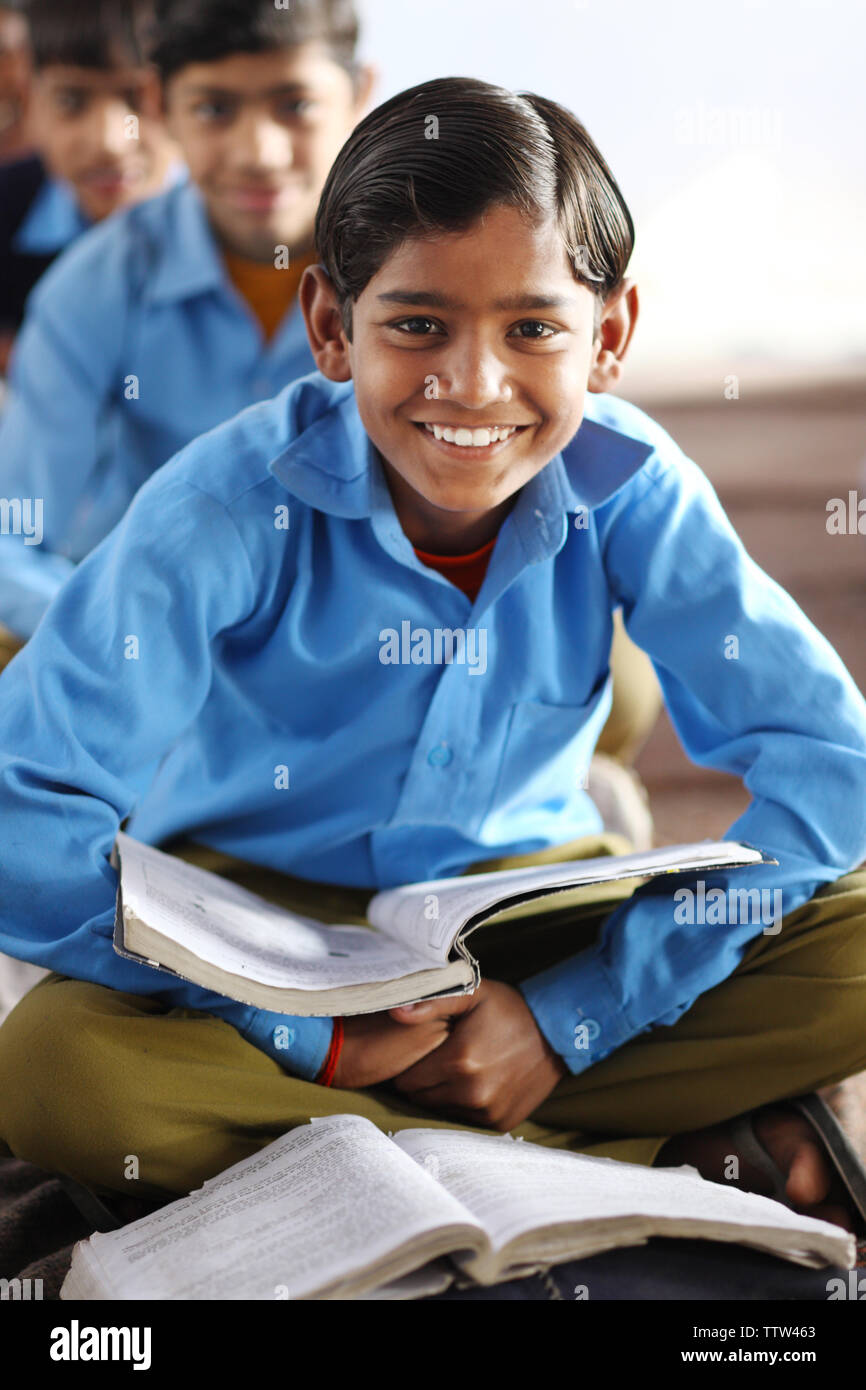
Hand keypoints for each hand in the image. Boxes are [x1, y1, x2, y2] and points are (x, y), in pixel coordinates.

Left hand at [386, 979, 567, 1130]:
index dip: (409, 1064)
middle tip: (438, 1058)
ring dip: (441, 1094)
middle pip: (420, 1098)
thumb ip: (432, 1002)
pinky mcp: (500, 1123)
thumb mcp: (472, 993)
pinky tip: (474, 1082)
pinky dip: (463, 1104)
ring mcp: (488, 1112)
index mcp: (459, 1061)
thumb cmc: (510, 1009)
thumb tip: (396, 1012)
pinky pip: (464, 1119)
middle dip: (423, 1080)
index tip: (423, 1050)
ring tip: (457, 1069)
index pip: (407, 1079)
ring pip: (440, 1110)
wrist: (558, 1033)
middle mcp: (472, 1093)